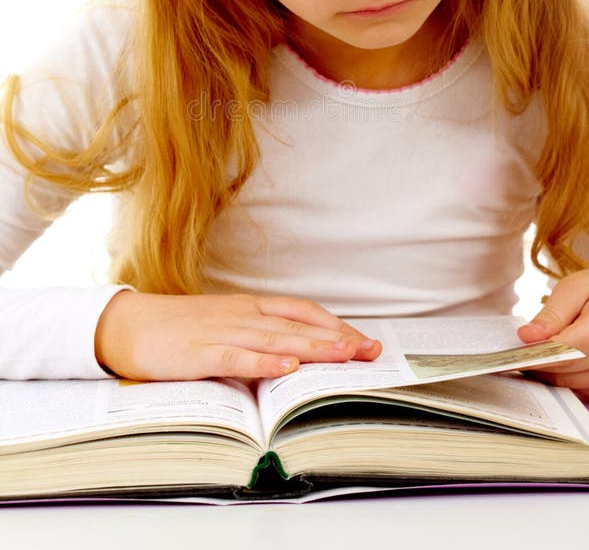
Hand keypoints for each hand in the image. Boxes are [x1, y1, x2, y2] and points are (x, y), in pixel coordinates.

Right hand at [95, 290, 381, 380]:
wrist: (130, 325)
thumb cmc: (179, 329)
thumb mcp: (224, 325)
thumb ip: (255, 335)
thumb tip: (293, 354)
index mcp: (249, 307)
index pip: (303, 312)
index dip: (335, 325)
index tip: (364, 341)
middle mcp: (242, 315)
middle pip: (298, 325)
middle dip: (337, 339)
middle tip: (370, 352)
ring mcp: (222, 332)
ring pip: (275, 339)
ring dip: (313, 348)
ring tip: (344, 356)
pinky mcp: (200, 353)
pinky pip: (237, 357)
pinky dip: (263, 362)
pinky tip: (285, 368)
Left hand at [517, 267, 588, 400]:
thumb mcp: (575, 290)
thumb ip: (553, 315)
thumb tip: (528, 336)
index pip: (570, 348)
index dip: (540, 354)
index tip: (516, 356)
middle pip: (573, 367)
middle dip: (542, 364)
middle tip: (519, 358)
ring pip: (579, 383)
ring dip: (553, 375)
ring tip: (535, 359)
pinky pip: (588, 389)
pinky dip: (570, 381)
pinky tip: (557, 366)